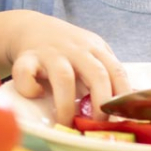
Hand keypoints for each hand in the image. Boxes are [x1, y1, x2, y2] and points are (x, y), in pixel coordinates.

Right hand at [7, 12, 129, 126]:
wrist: (30, 26)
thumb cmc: (66, 48)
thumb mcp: (91, 51)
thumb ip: (106, 72)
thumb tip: (125, 107)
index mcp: (95, 49)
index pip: (117, 72)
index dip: (121, 96)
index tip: (120, 118)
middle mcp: (76, 50)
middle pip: (96, 74)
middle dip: (100, 103)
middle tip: (97, 124)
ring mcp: (51, 53)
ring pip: (64, 77)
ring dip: (66, 105)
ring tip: (65, 123)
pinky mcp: (25, 58)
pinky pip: (26, 74)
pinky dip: (30, 88)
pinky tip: (36, 94)